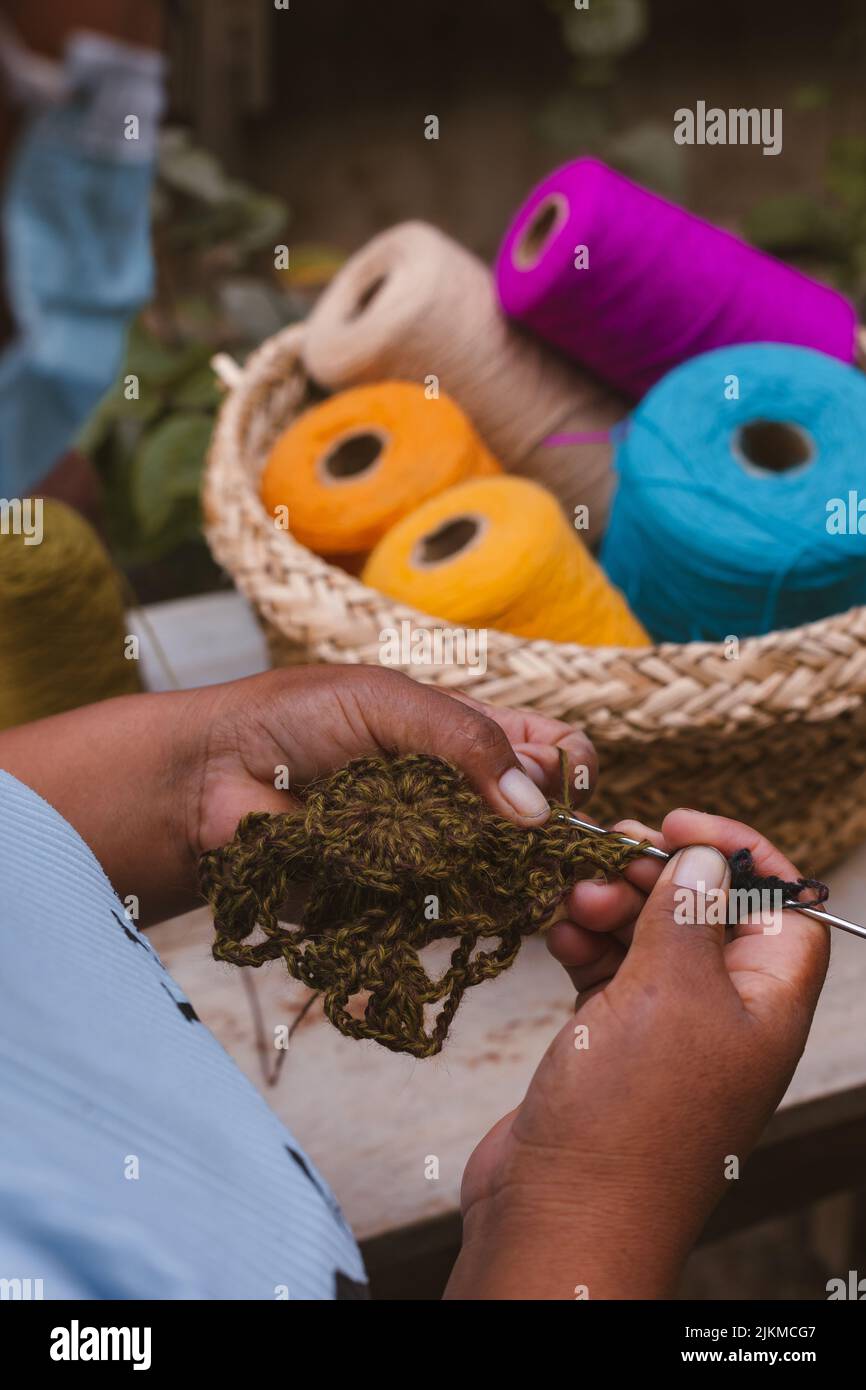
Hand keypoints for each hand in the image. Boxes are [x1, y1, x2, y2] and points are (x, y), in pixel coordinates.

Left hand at [0, 665, 595, 922]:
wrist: (210, 780)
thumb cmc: (294, 719)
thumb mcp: (388, 704)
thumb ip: (466, 742)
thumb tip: (535, 808)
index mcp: (471, 737)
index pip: (555, 753)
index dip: (568, 770)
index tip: (558, 786)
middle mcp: (466, 798)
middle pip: (542, 826)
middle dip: (551, 839)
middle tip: (533, 847)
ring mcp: (440, 854)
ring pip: (510, 880)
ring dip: (512, 883)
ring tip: (489, 879)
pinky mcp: (404, 904)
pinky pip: (454, 919)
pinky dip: (462, 915)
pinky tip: (451, 903)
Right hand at [446, 809, 829, 1299]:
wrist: (559, 1213)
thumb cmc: (631, 1114)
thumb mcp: (671, 991)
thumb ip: (690, 910)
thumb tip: (708, 856)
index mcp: (767, 1004)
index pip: (781, 906)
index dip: (740, 855)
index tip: (679, 824)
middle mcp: (723, 1016)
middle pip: (706, 913)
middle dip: (657, 875)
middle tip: (606, 856)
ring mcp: (664, 1033)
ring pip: (649, 938)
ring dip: (611, 905)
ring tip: (572, 899)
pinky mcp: (609, 1044)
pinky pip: (606, 970)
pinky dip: (584, 942)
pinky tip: (555, 933)